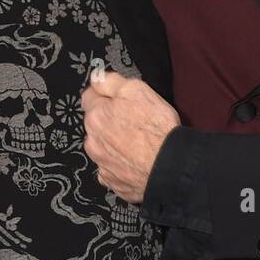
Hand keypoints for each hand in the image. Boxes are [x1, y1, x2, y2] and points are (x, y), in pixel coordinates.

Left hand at [81, 70, 179, 203]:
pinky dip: (120, 166)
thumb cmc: (156, 127)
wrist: (169, 165)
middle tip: (133, 122)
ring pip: (103, 148)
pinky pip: (112, 170)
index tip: (118, 100)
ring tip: (136, 144)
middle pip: (95, 125)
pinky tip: (135, 162)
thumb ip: (111, 81)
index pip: (89, 98)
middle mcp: (93, 142)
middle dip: (108, 122)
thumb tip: (96, 77)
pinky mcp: (112, 183)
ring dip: (113, 145)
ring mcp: (101, 164)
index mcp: (96, 116)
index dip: (105, 96)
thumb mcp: (137, 89)